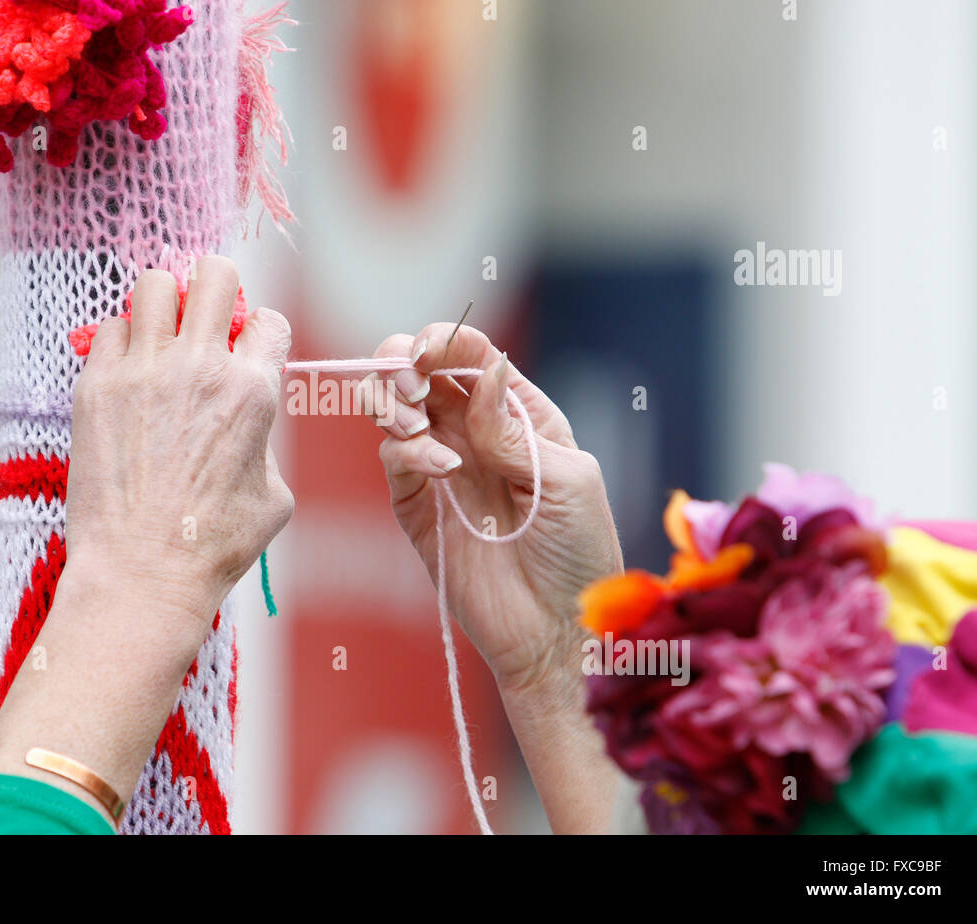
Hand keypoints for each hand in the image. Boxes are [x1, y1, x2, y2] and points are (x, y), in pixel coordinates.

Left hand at [64, 255, 294, 643]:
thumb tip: (252, 419)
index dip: (262, 335)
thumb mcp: (275, 495)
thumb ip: (268, 439)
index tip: (247, 354)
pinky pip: (109, 329)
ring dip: (165, 303)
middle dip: (218, 290)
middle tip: (206, 322)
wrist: (141, 574)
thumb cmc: (213, 546)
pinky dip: (122, 342)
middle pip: (215, 275)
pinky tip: (127, 376)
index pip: (269, 321)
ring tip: (162, 337)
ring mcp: (142, 372)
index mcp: (252, 391)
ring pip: (154, 284)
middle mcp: (199, 368)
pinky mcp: (96, 386)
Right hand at [365, 323, 623, 700]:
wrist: (555, 634)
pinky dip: (406, 451)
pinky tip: (439, 465)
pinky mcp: (417, 508)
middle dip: (404, 362)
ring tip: (416, 421)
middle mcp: (475, 434)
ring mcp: (442, 470)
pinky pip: (395, 461)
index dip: (446, 341)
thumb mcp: (568, 480)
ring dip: (395, 402)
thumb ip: (516, 427)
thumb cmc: (580, 556)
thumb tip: (486, 370)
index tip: (427, 348)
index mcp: (520, 416)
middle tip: (409, 379)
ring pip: (396, 411)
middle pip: (423, 375)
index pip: (474, 358)